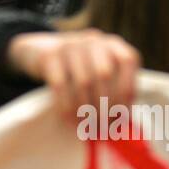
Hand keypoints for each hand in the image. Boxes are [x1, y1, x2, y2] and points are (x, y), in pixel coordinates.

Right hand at [4, 30, 140, 120]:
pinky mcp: (49, 56)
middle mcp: (92, 40)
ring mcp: (69, 45)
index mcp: (112, 43)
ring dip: (86, 110)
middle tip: (103, 127)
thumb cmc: (80, 69)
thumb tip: (124, 125)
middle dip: (105, 105)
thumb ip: (114, 91)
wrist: (42, 50)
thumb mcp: (100, 70)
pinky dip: (67, 107)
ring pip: (83, 82)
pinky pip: (60, 86)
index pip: (126, 60)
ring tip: (88, 127)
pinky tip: (71, 121)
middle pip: (103, 74)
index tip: (122, 114)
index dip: (126, 88)